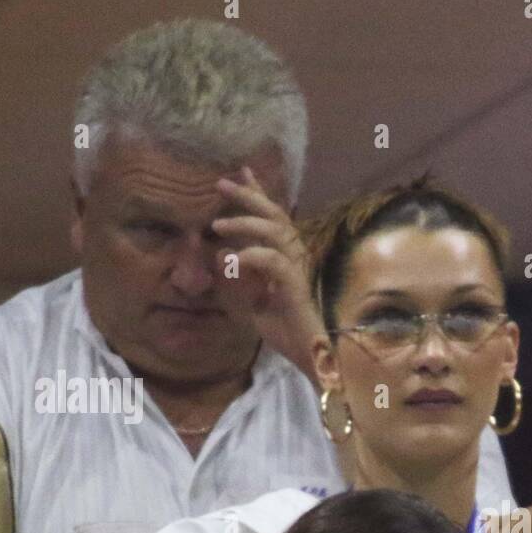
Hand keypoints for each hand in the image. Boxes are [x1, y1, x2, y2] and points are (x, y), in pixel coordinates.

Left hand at [212, 167, 323, 377]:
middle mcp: (295, 258)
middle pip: (275, 216)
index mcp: (285, 259)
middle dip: (249, 196)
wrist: (313, 359)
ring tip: (218, 224)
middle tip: (222, 183)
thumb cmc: (288, 333)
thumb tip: (220, 256)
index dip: (257, 195)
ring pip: (275, 232)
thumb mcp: (251, 303)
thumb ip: (237, 281)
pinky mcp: (297, 286)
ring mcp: (298, 270)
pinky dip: (250, 257)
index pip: (272, 220)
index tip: (241, 173)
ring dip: (245, 224)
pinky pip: (274, 262)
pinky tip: (231, 261)